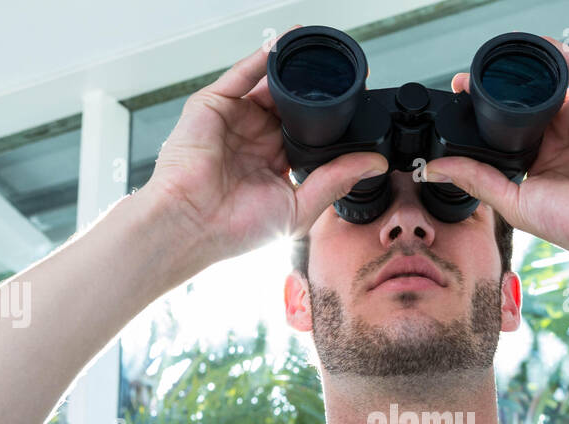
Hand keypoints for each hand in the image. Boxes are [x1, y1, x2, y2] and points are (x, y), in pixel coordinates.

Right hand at [140, 27, 389, 271]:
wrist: (192, 225)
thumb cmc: (234, 229)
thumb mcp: (299, 207)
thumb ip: (336, 180)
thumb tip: (375, 164)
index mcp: (274, 163)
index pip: (307, 132)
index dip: (328, 121)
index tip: (354, 106)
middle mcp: (255, 138)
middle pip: (291, 105)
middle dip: (314, 92)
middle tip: (344, 77)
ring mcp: (234, 119)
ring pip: (270, 85)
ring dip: (293, 69)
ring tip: (321, 56)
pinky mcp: (214, 105)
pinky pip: (242, 74)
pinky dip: (263, 58)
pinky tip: (283, 48)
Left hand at [423, 37, 568, 273]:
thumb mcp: (513, 202)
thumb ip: (475, 181)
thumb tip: (435, 170)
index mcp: (539, 160)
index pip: (507, 128)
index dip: (484, 113)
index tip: (461, 101)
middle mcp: (559, 136)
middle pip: (524, 101)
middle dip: (499, 86)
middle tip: (470, 79)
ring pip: (548, 80)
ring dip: (525, 66)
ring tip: (499, 60)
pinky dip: (558, 54)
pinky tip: (540, 49)